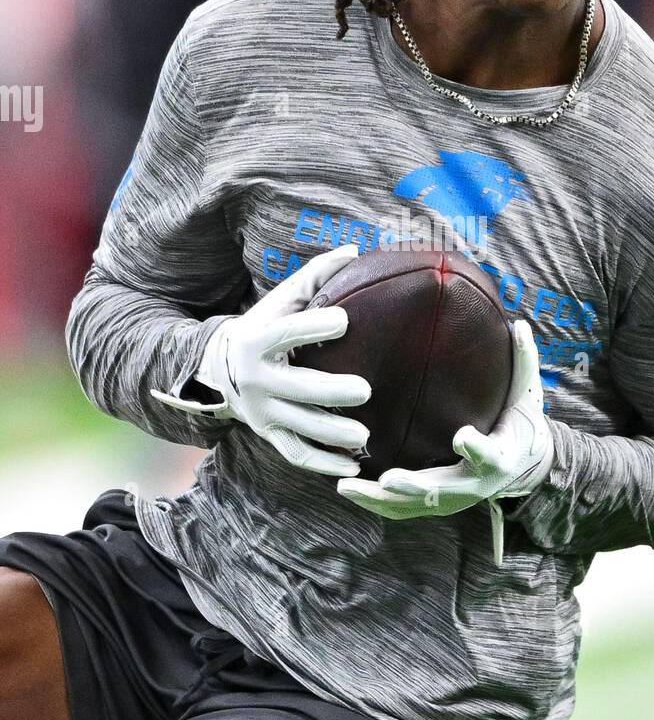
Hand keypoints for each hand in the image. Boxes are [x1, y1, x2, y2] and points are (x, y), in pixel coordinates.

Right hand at [151, 243, 371, 475]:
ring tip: (366, 436)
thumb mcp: (281, 300)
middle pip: (297, 389)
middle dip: (330, 393)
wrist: (219, 367)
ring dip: (333, 435)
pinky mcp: (269, 434)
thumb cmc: (265, 325)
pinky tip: (354, 468)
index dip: (313, 327)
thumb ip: (315, 275)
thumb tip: (355, 251)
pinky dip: (324, 464)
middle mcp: (256, 380)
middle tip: (365, 390)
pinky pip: (296, 454)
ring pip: (299, 427)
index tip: (345, 320)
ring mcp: (262, 412)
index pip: (286, 333)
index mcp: (257, 340)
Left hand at [336, 318, 553, 522]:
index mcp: (500, 457)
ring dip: (382, 499)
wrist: (523, 466)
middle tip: (388, 479)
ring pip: (415, 505)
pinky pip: (403, 510)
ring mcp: (453, 499)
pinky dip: (377, 503)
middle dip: (414, 486)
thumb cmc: (521, 424)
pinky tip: (349, 490)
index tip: (461, 436)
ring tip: (349, 488)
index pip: (489, 454)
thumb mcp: (526, 396)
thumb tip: (521, 324)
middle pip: (443, 489)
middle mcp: (475, 484)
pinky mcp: (437, 505)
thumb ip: (524, 362)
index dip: (476, 447)